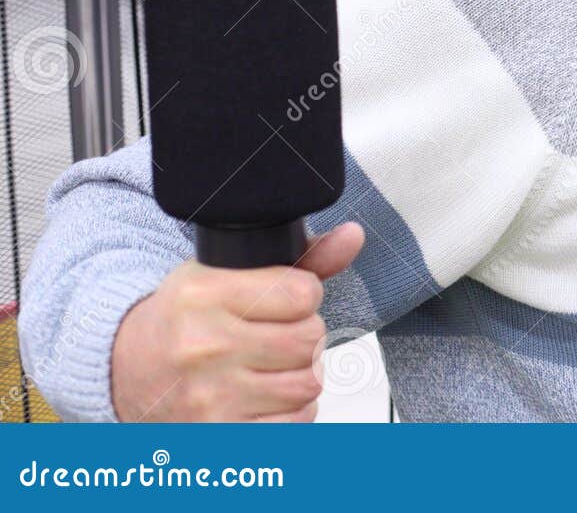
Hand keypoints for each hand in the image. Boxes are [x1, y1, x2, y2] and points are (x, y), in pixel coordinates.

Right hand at [109, 221, 364, 421]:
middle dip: (305, 335)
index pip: (302, 294)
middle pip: (309, 340)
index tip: (289, 299)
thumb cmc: (184, 317)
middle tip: (279, 335)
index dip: (305, 295)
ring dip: (300, 375)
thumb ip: (301, 258)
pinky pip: (294, 425)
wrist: (126, 369)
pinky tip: (266, 398)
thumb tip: (354, 235)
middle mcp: (203, 346)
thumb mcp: (228, 272)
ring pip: (307, 385)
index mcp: (204, 295)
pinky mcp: (218, 437)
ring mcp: (209, 397)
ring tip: (271, 366)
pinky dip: (291, 413)